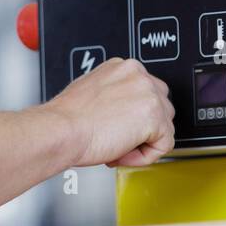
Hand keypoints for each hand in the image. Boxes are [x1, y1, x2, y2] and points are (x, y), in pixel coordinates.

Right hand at [42, 57, 174, 168]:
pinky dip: (144, 157)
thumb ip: (113, 95)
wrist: (62, 130)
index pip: (146, 92)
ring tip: (116, 147)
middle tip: (118, 139)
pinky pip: (164, 145)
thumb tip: (121, 110)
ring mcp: (149, 94)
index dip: (133, 117)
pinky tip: (121, 153)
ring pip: (164, 127)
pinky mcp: (155, 117)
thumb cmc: (67, 119)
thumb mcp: (91, 91)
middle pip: (161, 107)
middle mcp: (139, 75)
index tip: (117, 126)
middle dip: (143, 129)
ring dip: (142, 143)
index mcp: (123, 67)